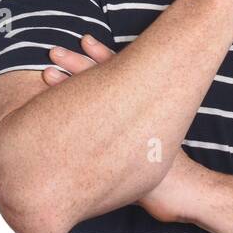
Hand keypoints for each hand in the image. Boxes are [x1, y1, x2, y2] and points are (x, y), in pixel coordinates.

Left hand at [43, 34, 207, 222]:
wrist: (186, 193)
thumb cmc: (171, 170)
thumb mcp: (159, 139)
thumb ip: (140, 124)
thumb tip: (125, 112)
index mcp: (145, 107)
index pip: (120, 73)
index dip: (100, 55)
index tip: (85, 39)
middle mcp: (135, 116)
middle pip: (102, 84)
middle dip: (76, 66)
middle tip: (55, 52)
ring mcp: (125, 135)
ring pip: (91, 104)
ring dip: (66, 88)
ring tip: (46, 74)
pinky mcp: (115, 154)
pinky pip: (89, 136)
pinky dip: (68, 120)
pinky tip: (47, 113)